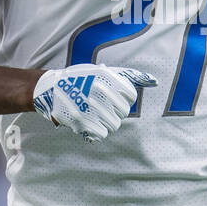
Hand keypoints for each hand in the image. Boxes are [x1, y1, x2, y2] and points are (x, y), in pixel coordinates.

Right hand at [32, 64, 156, 141]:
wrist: (51, 89)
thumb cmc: (82, 79)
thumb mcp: (104, 71)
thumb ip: (130, 76)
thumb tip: (155, 81)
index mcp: (106, 75)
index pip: (130, 96)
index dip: (122, 98)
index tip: (110, 96)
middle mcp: (99, 90)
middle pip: (123, 112)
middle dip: (114, 111)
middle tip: (100, 106)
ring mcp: (90, 106)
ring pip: (114, 124)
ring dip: (106, 122)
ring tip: (94, 114)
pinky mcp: (81, 121)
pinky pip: (102, 134)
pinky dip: (96, 131)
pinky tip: (88, 122)